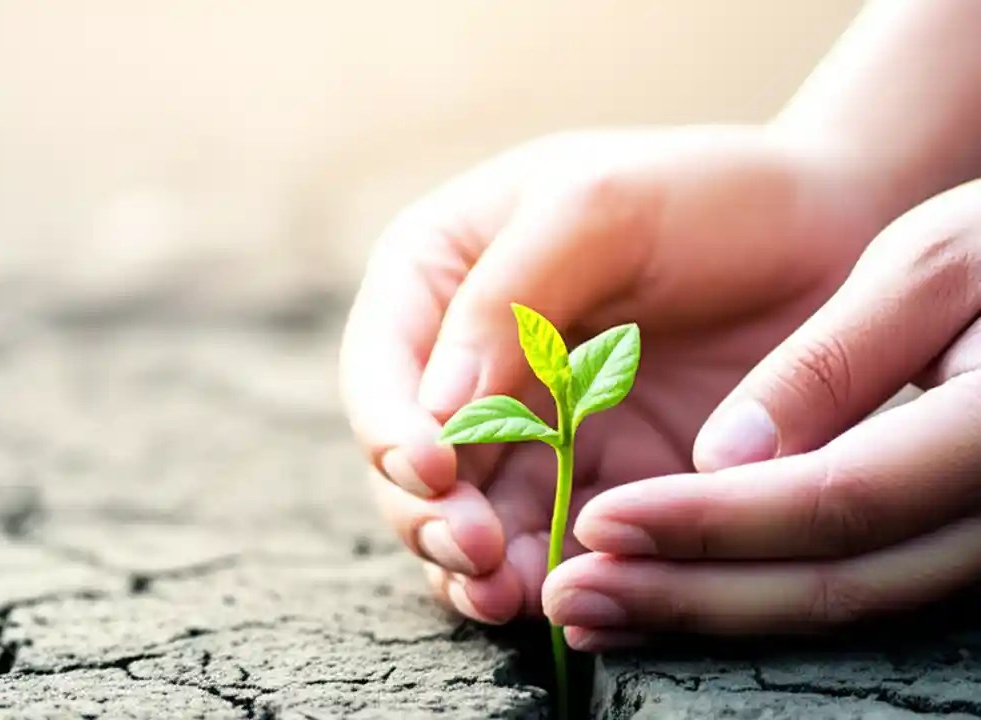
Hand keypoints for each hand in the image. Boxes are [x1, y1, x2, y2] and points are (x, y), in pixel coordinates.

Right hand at [340, 126, 886, 632]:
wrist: (832, 235)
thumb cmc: (706, 194)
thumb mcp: (598, 211)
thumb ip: (506, 301)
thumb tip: (437, 413)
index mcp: (440, 274)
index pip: (380, 362)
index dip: (389, 422)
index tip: (432, 466)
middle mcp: (467, 364)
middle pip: (410, 459)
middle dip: (429, 512)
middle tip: (474, 548)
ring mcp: (528, 433)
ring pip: (467, 518)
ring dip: (473, 565)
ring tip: (504, 594)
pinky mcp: (593, 488)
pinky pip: (547, 548)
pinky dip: (543, 579)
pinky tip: (561, 598)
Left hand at [551, 180, 980, 647]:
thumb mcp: (928, 266)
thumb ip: (833, 360)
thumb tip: (721, 460)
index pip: (839, 501)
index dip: (710, 520)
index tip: (599, 522)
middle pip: (834, 583)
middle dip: (689, 593)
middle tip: (570, 597)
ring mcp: (977, 543)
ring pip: (839, 603)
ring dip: (707, 613)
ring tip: (592, 612)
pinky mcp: (945, 544)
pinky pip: (849, 589)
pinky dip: (748, 600)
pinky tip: (662, 598)